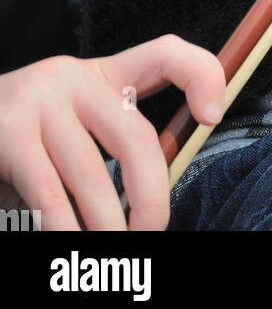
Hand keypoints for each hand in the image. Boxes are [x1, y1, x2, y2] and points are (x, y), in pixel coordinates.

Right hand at [0, 34, 225, 230]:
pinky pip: (48, 194)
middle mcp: (72, 78)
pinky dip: (66, 230)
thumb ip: (112, 138)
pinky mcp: (8, 131)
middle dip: (151, 195)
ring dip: (107, 226)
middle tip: (150, 233)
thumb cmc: (24, 138)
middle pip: (134, 135)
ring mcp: (38, 101)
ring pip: (91, 174)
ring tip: (112, 255)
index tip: (213, 116)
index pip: (165, 53)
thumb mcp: (73, 123)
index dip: (202, 75)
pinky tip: (72, 246)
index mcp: (100, 74)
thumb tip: (155, 194)